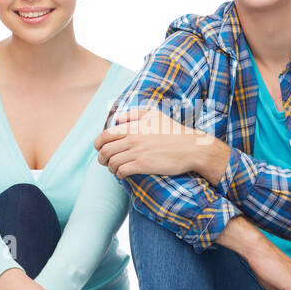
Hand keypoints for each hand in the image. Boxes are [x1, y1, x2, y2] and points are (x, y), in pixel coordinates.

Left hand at [94, 108, 228, 182]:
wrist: (192, 148)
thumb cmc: (174, 132)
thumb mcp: (155, 115)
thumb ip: (134, 114)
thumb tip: (117, 119)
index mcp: (133, 126)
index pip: (105, 135)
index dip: (98, 144)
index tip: (101, 149)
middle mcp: (133, 138)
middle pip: (105, 150)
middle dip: (102, 158)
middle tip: (106, 162)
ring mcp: (138, 152)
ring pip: (112, 162)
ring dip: (111, 168)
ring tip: (116, 169)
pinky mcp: (143, 165)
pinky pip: (122, 171)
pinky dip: (119, 174)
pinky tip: (124, 174)